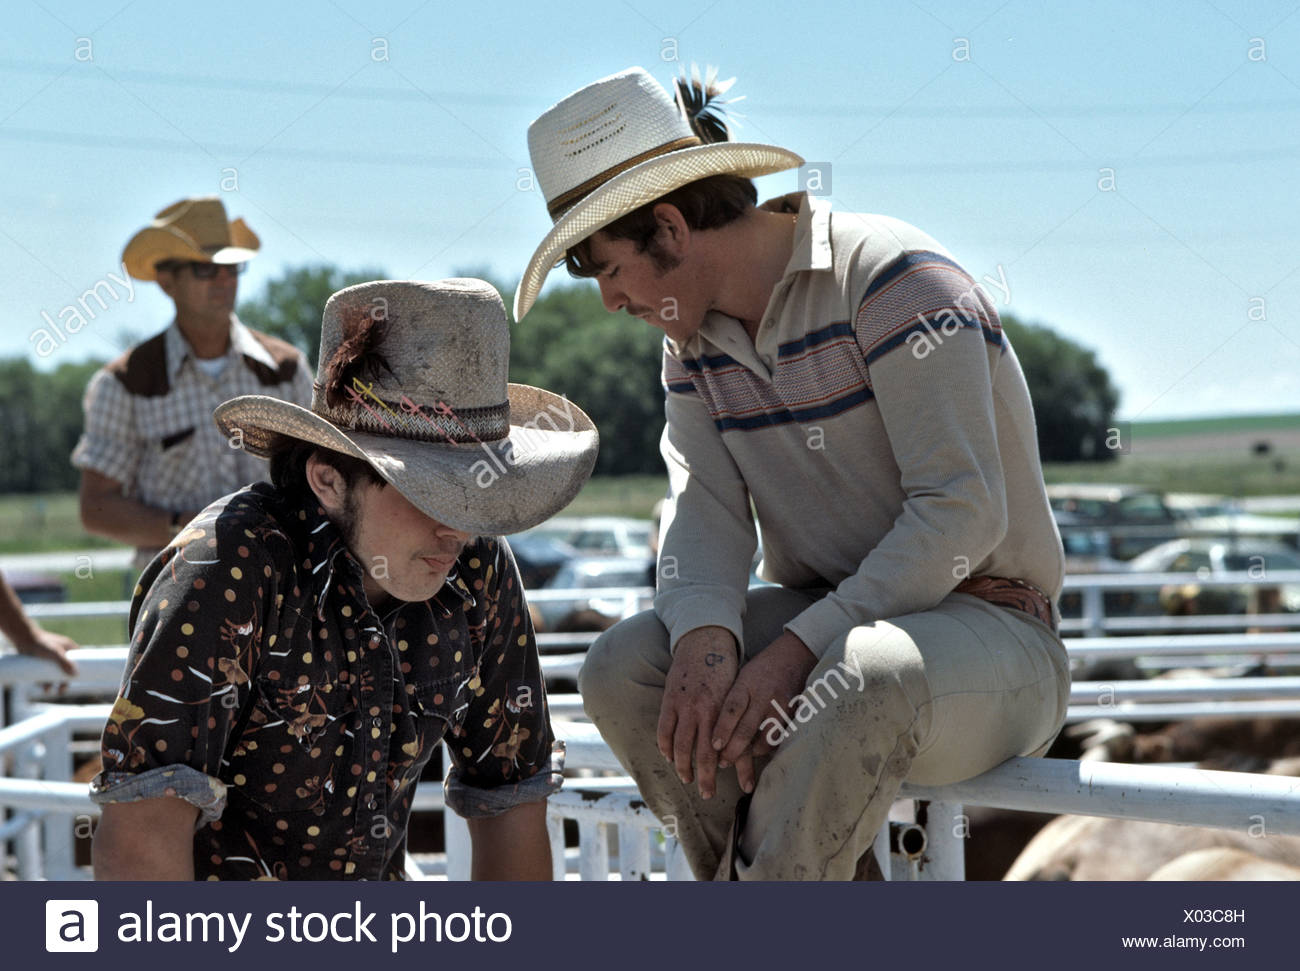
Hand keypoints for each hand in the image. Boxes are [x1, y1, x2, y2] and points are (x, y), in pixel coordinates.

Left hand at [16, 626, 79, 686]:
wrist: (22, 638)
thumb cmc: (41, 642)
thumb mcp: (55, 653)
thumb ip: (65, 663)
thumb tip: (75, 674)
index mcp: (69, 648)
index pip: (80, 659)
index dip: (81, 669)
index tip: (80, 679)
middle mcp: (61, 653)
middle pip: (66, 670)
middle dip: (65, 682)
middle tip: (62, 690)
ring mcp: (50, 658)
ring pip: (54, 673)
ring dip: (53, 684)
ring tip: (47, 690)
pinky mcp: (39, 662)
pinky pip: (44, 674)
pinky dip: (43, 681)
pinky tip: (41, 687)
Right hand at [657, 626, 738, 799]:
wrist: (704, 640)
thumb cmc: (726, 668)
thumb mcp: (738, 692)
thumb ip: (737, 718)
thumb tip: (747, 743)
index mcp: (722, 709)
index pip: (722, 748)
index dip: (723, 768)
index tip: (727, 784)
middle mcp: (702, 710)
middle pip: (701, 753)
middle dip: (704, 777)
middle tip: (706, 794)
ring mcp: (683, 706)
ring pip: (680, 746)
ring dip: (682, 766)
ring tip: (686, 778)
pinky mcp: (669, 700)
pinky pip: (664, 730)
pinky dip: (666, 746)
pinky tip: (669, 756)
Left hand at [712, 631, 816, 792]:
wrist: (793, 656)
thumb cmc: (760, 670)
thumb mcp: (741, 678)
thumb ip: (731, 701)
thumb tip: (711, 729)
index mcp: (745, 685)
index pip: (731, 710)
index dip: (723, 730)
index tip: (714, 746)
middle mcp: (763, 696)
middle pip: (746, 729)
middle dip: (733, 751)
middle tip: (723, 763)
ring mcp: (780, 707)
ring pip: (765, 739)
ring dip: (751, 753)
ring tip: (740, 759)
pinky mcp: (792, 716)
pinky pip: (779, 738)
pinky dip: (768, 748)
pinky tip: (758, 751)